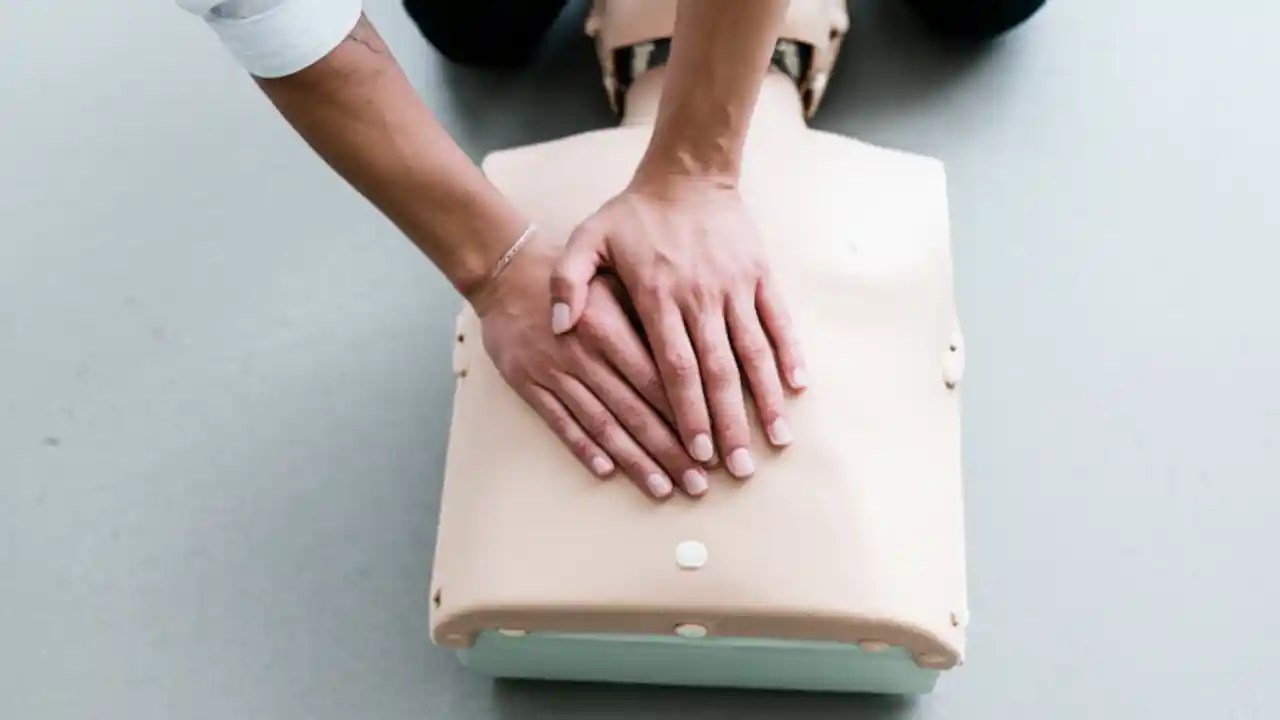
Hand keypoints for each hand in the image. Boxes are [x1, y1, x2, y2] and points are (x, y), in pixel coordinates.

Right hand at [473, 231, 708, 498]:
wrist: (508, 270)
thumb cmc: (577, 276)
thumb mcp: (616, 280)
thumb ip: (651, 315)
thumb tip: (701, 353)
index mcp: (610, 327)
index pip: (658, 381)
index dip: (688, 417)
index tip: (713, 446)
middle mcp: (585, 354)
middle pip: (635, 412)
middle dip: (670, 452)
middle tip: (699, 485)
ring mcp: (555, 372)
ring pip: (602, 425)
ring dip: (635, 461)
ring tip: (663, 489)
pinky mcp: (528, 384)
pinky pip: (560, 422)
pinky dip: (584, 449)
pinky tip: (608, 473)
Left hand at [549, 178, 806, 478]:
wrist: (687, 172)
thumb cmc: (633, 213)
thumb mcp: (587, 238)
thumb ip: (568, 282)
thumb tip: (556, 326)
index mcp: (657, 296)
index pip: (674, 367)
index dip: (686, 412)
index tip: (695, 452)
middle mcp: (699, 296)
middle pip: (717, 371)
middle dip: (727, 423)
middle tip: (736, 469)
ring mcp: (734, 285)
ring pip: (753, 352)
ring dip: (764, 400)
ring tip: (774, 442)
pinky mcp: (759, 274)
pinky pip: (778, 320)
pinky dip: (789, 353)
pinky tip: (796, 388)